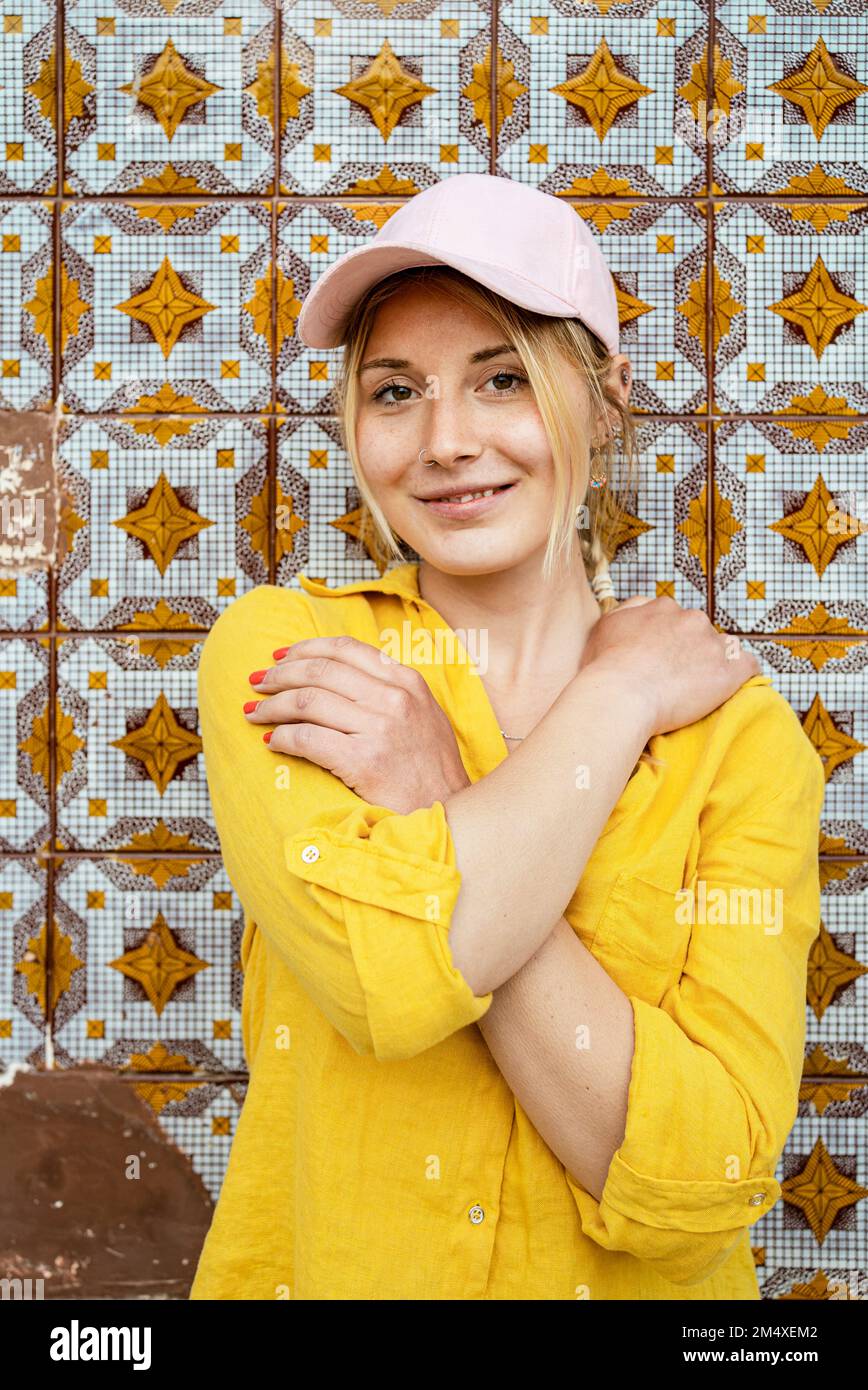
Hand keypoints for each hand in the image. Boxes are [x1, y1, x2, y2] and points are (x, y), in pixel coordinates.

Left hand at [243, 636, 471, 813]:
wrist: (451, 816)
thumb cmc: (431, 770)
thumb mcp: (423, 715)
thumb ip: (389, 690)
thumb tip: (337, 675)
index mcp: (407, 682)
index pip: (346, 649)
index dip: (305, 648)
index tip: (281, 656)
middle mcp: (394, 699)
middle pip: (320, 671)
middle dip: (280, 674)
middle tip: (257, 682)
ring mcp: (380, 728)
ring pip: (308, 701)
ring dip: (272, 706)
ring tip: (255, 713)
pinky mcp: (364, 761)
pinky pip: (308, 739)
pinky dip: (283, 738)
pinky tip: (272, 742)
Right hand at [578, 595, 761, 736]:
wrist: (621, 695)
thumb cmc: (606, 667)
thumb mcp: (605, 625)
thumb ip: (628, 610)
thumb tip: (642, 605)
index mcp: (664, 607)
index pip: (675, 618)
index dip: (668, 639)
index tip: (660, 657)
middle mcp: (691, 619)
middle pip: (699, 631)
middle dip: (690, 649)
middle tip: (673, 675)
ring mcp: (712, 644)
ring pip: (723, 647)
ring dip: (713, 661)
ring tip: (697, 685)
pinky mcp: (728, 671)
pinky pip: (748, 665)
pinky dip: (741, 674)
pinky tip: (730, 685)